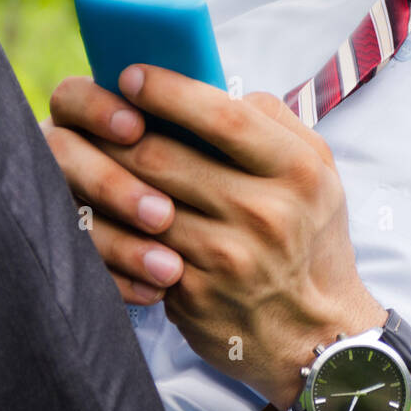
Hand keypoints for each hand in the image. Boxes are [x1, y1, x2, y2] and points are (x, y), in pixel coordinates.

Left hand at [48, 65, 386, 407]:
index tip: (132, 73)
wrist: (317, 337)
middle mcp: (264, 214)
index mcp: (297, 172)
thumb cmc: (312, 238)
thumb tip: (217, 89)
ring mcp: (225, 259)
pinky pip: (136, 246)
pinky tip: (103, 203)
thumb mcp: (321, 173)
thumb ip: (276, 122)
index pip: (222, 117)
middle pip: (164, 156)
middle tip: (96, 111)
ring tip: (88, 150)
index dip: (168, 91)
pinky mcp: (192, 294)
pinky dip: (114, 221)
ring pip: (140, 201)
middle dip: (117, 129)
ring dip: (106, 172)